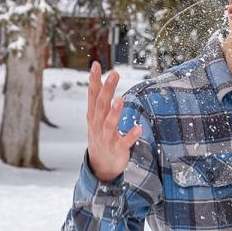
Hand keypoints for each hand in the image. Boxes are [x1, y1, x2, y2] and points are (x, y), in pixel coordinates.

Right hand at [86, 62, 142, 182]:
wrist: (100, 166)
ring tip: (120, 99)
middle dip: (107, 89)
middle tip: (114, 74)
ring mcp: (106, 138)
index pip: (93, 95)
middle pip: (101, 105)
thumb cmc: (100, 136)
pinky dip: (131, 136)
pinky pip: (124, 142)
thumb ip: (100, 100)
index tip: (95, 64)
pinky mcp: (117, 149)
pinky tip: (139, 128)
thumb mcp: (97, 118)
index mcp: (94, 115)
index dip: (94, 80)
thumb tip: (102, 78)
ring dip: (115, 112)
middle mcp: (97, 125)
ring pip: (109, 123)